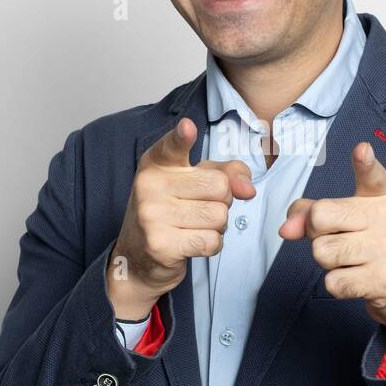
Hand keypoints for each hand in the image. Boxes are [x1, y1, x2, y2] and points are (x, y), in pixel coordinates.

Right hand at [107, 117, 256, 318]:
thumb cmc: (171, 212)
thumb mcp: (194, 183)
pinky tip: (192, 243)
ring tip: (194, 227)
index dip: (182, 136)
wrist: (137, 258)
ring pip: (219, 216)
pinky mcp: (160, 245)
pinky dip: (211, 245)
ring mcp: (152, 215)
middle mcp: (150, 185)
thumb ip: (226, 173)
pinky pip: (211, 241)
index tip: (188, 127)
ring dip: (217, 227)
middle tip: (199, 209)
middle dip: (222, 202)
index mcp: (157, 164)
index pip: (172, 146)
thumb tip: (248, 189)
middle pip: (219, 187)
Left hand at [279, 141, 385, 361]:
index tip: (361, 151)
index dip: (365, 163)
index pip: (373, 175)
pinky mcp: (385, 281)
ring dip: (329, 264)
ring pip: (323, 252)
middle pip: (320, 218)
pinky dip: (338, 286)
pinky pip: (333, 282)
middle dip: (317, 235)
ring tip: (356, 263)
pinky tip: (361, 281)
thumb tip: (286, 228)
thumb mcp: (362, 220)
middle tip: (342, 242)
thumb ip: (317, 213)